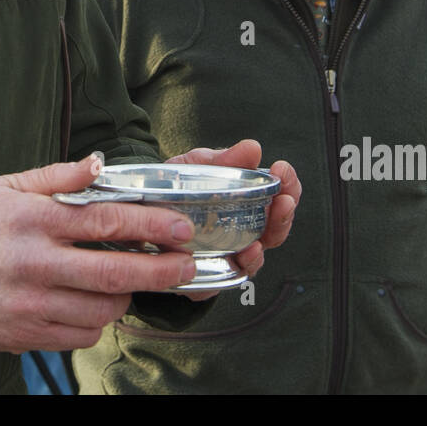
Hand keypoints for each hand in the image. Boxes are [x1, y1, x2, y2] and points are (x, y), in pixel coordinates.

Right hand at [0, 154, 198, 352]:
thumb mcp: (5, 188)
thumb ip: (56, 176)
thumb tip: (99, 163)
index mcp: (35, 221)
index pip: (105, 221)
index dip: (150, 225)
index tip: (180, 227)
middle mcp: (37, 264)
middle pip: (115, 272)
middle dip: (161, 270)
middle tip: (186, 265)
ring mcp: (32, 304)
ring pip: (103, 309)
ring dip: (128, 297)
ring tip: (131, 282)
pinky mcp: (26, 335)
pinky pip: (81, 336)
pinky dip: (97, 323)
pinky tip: (93, 306)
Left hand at [165, 139, 300, 296]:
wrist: (138, 212)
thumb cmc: (176, 188)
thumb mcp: (197, 166)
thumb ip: (223, 159)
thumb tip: (253, 148)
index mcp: (246, 204)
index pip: (278, 196)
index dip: (288, 185)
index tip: (283, 169)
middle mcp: (243, 233)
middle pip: (275, 229)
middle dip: (284, 214)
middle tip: (285, 199)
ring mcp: (228, 256)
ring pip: (257, 256)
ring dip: (265, 244)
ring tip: (263, 234)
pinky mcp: (210, 277)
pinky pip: (230, 277)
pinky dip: (241, 266)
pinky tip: (245, 253)